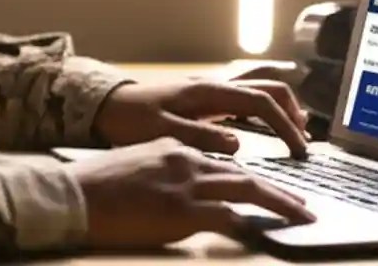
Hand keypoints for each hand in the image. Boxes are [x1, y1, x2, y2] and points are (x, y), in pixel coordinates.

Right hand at [70, 138, 315, 248]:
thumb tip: (180, 191)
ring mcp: (187, 184)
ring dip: (279, 203)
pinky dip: (250, 224)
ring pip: (246, 189)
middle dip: (277, 190)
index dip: (248, 177)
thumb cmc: (97, 186)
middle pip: (244, 173)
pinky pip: (228, 217)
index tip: (265, 188)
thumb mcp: (138, 165)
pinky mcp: (183, 210)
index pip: (222, 161)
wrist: (76, 194)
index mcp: (175, 145)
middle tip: (301, 205)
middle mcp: (187, 158)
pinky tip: (264, 232)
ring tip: (300, 216)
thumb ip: (165, 172)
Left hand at [93, 67, 308, 156]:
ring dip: (282, 104)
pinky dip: (266, 104)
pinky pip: (246, 93)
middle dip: (292, 112)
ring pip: (260, 84)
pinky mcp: (206, 96)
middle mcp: (214, 84)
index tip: (298, 151)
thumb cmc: (131, 119)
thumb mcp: (161, 131)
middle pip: (269, 86)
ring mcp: (211, 88)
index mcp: (208, 92)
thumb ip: (199, 136)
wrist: (108, 105)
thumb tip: (237, 142)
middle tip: (302, 143)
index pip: (261, 102)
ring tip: (296, 130)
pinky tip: (269, 123)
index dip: (285, 125)